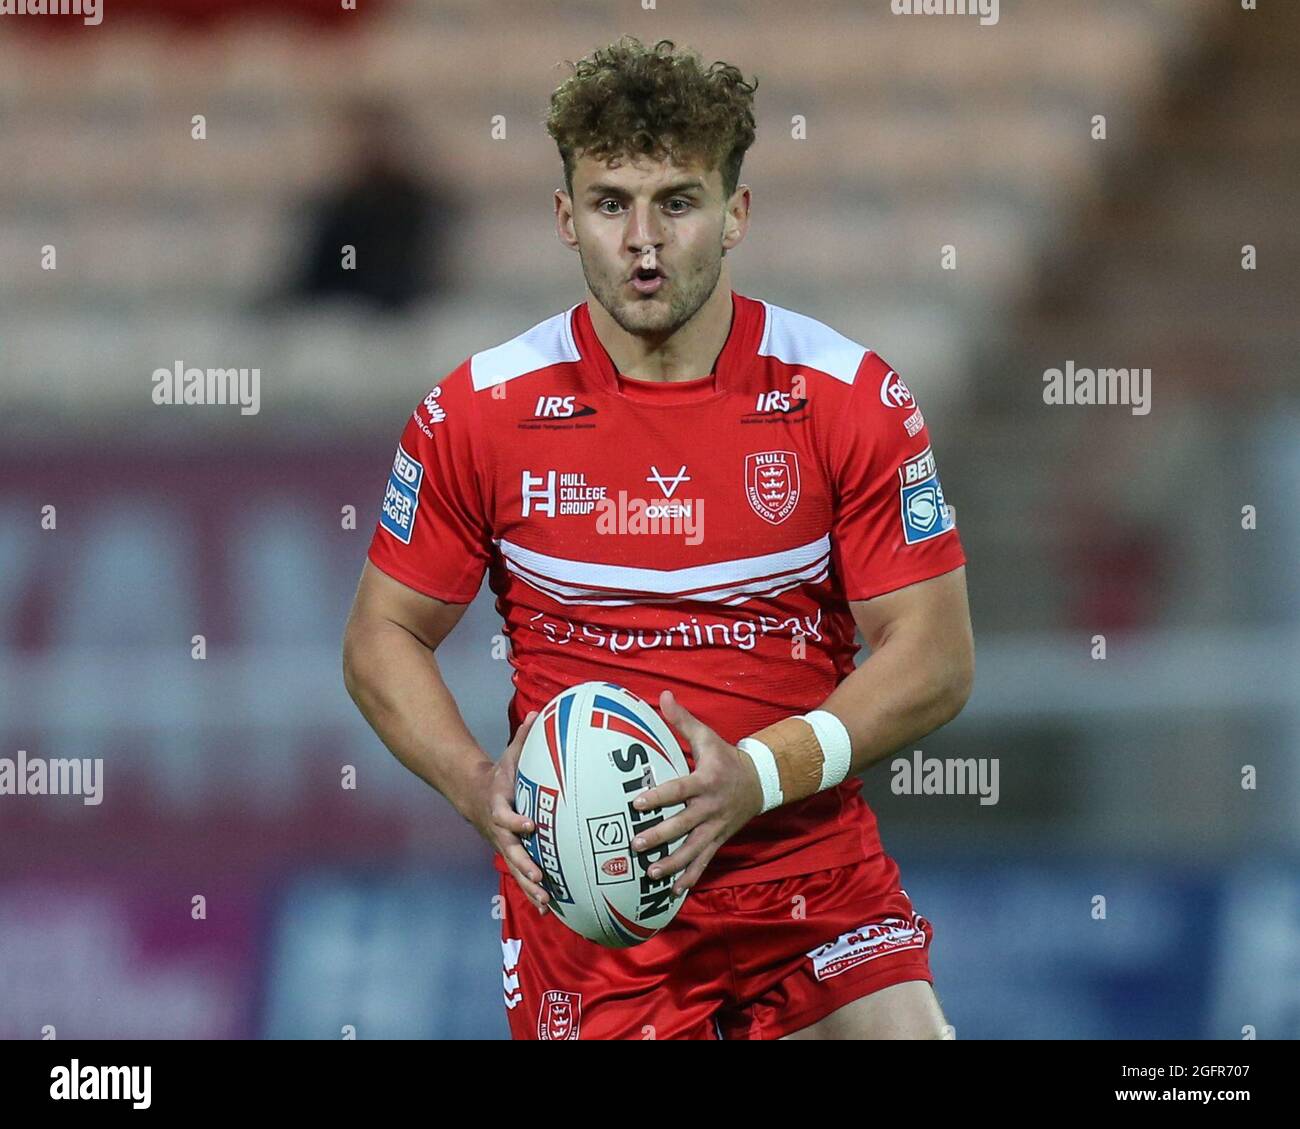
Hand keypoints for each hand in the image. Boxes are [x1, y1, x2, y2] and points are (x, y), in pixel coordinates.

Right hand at [466, 709, 551, 913]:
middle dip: (525, 866)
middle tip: (541, 878)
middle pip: (511, 852)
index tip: (530, 825)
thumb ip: (524, 738)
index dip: (516, 820)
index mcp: (499, 806)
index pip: (505, 816)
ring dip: (530, 887)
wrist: (472, 794)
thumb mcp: (508, 754)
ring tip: (546, 903)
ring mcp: (504, 845)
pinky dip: (533, 891)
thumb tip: (540, 712)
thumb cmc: (499, 773)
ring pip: (517, 870)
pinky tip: (548, 908)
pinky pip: (522, 875)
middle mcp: (500, 831)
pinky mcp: (510, 854)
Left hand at [630, 690, 765, 895]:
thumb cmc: (726, 758)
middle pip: (683, 824)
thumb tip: (662, 695)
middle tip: (636, 844)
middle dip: (660, 836)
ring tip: (651, 873)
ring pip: (693, 849)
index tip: (637, 802)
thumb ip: (682, 721)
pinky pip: (704, 862)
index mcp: (706, 781)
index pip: (679, 790)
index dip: (659, 797)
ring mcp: (715, 828)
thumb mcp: (707, 737)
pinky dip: (690, 877)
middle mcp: (711, 808)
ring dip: (672, 863)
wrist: (761, 782)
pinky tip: (672, 891)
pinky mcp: (718, 841)